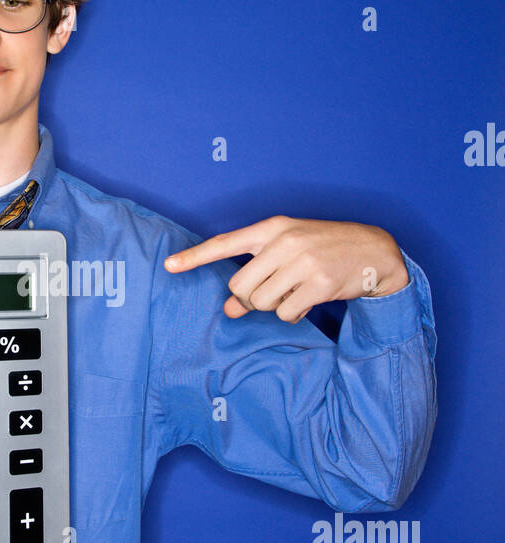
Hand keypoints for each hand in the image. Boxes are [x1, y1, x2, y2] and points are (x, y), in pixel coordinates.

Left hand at [164, 215, 409, 323]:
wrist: (373, 250)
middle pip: (239, 287)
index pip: (225, 243)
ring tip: (294, 293)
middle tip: (271, 294)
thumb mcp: (287, 255)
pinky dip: (292, 314)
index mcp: (273, 228)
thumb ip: (257, 278)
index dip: (195, 257)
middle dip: (249, 299)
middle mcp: (284, 241)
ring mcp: (302, 262)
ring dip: (273, 307)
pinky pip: (285, 313)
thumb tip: (228, 309)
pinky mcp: (318, 283)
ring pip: (260, 303)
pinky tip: (307, 301)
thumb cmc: (323, 250)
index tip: (169, 266)